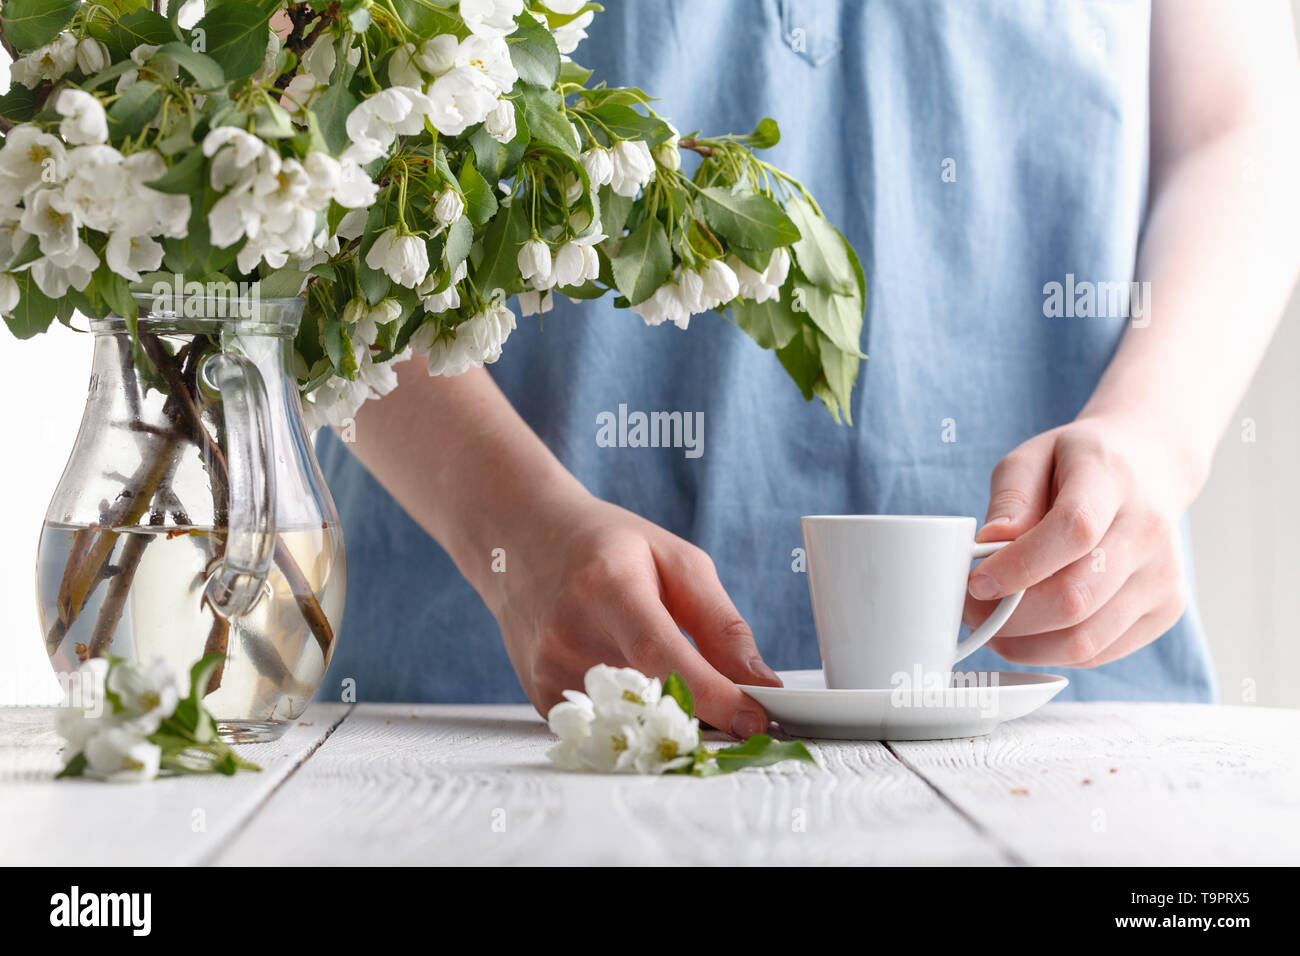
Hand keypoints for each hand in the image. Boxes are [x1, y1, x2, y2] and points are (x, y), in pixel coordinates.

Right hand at [484, 490, 779, 737]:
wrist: (519, 540)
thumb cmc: (603, 544)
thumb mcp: (677, 560)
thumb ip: (721, 624)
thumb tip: (761, 683)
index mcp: (607, 586)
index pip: (661, 655)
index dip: (712, 694)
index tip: (755, 718)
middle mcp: (569, 633)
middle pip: (651, 698)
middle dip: (702, 711)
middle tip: (731, 701)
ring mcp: (549, 670)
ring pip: (633, 719)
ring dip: (668, 713)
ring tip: (671, 673)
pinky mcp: (541, 697)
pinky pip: (608, 724)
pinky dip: (635, 712)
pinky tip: (630, 674)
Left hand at [963, 415, 1201, 667]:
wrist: (1150, 467)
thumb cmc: (1080, 464)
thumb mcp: (1033, 458)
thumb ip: (1011, 500)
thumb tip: (990, 543)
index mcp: (1113, 480)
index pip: (1074, 531)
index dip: (1019, 566)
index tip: (976, 582)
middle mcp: (1148, 531)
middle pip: (1077, 597)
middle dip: (1009, 617)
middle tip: (969, 612)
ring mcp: (1163, 576)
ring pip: (1086, 640)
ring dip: (1024, 645)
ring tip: (991, 627)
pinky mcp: (1165, 610)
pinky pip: (1098, 653)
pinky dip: (1051, 653)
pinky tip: (1026, 633)